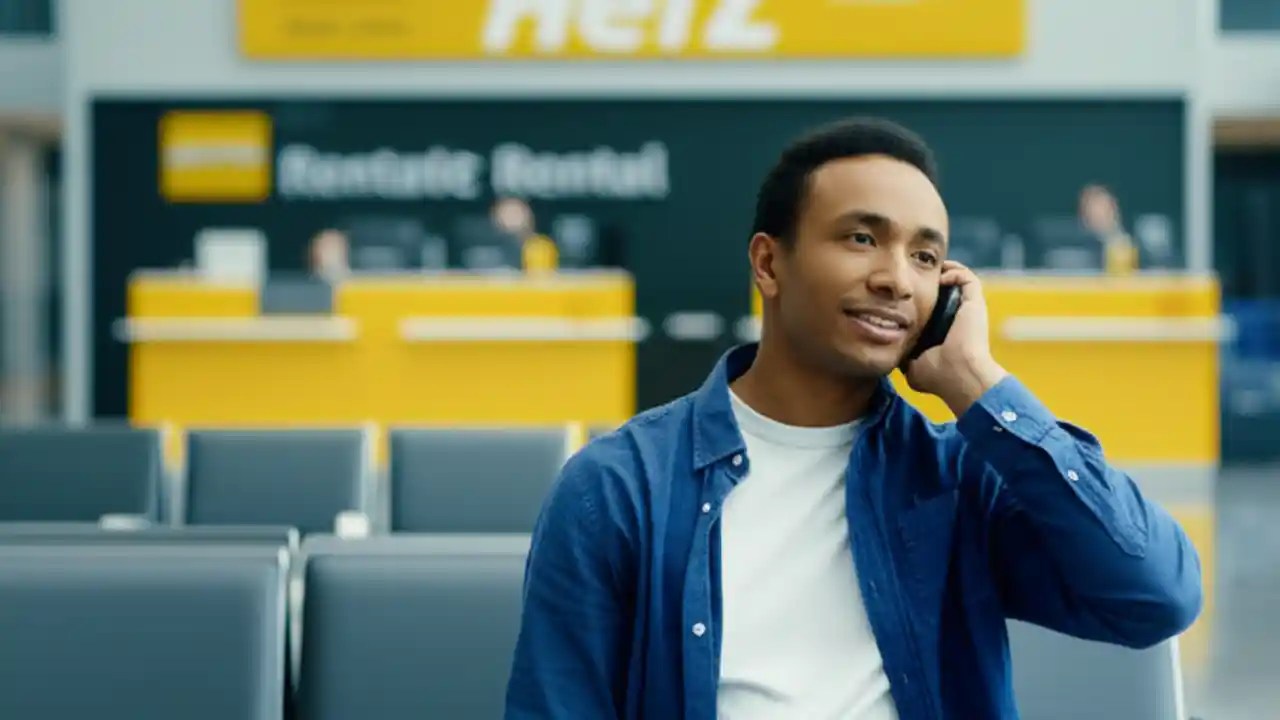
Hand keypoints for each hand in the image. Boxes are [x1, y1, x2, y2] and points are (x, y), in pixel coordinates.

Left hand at [903, 262, 1008, 415]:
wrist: (960, 376)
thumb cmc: (938, 376)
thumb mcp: (913, 368)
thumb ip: (904, 357)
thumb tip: (891, 352)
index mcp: (944, 332)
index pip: (933, 309)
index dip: (919, 299)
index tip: (902, 294)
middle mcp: (957, 319)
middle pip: (946, 292)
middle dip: (930, 281)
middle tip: (912, 276)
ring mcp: (968, 310)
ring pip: (959, 280)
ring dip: (943, 271)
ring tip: (927, 270)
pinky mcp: (975, 303)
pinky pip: (967, 278)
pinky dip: (954, 271)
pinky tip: (940, 276)